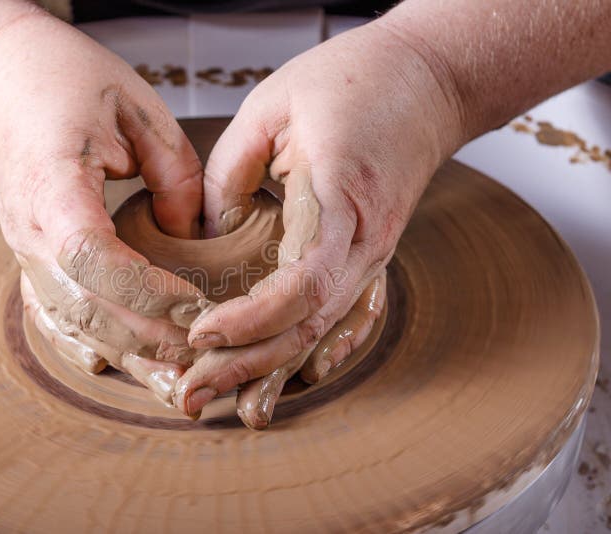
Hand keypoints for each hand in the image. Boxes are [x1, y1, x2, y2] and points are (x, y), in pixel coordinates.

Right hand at [0, 13, 207, 402]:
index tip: (198, 305)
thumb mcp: (139, 110)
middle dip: (148, 337)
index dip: (147, 292)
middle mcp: (29, 229)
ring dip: (125, 352)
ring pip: (71, 320)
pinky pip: (53, 313)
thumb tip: (191, 237)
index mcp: (54, 186)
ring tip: (176, 376)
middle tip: (205, 354)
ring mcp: (23, 247)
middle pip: (85, 306)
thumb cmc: (68, 80)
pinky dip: (89, 342)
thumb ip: (175, 176)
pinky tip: (120, 363)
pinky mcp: (29, 254)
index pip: (94, 259)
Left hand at [174, 25, 464, 419]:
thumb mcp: (271, 108)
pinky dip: (323, 350)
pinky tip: (299, 377)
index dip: (250, 320)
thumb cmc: (352, 81)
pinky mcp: (372, 254)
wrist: (429, 78)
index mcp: (339, 198)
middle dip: (246, 366)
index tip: (199, 333)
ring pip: (323, 329)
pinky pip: (352, 315)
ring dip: (272, 369)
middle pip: (308, 325)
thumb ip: (227, 174)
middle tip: (192, 393)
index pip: (301, 284)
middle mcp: (366, 240)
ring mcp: (375, 252)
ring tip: (224, 399)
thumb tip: (203, 235)